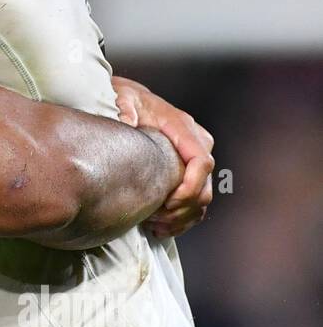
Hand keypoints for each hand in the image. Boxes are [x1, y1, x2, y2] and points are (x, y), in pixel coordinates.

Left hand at [111, 76, 214, 237]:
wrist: (129, 100)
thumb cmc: (126, 99)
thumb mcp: (122, 98)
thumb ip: (125, 107)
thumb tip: (126, 122)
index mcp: (182, 127)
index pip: (201, 161)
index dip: (189, 186)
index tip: (169, 203)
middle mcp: (195, 143)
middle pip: (204, 185)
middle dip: (182, 208)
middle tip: (154, 218)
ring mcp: (193, 159)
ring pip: (202, 198)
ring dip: (181, 217)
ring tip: (154, 226)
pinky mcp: (188, 172)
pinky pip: (195, 203)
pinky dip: (182, 219)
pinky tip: (160, 229)